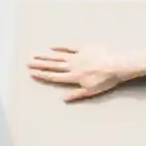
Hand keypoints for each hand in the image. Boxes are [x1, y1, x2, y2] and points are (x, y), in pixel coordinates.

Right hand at [28, 46, 145, 101]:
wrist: (117, 65)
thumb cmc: (106, 80)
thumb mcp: (91, 91)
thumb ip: (76, 94)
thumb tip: (63, 99)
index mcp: (73, 77)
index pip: (54, 77)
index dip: (42, 75)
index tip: (32, 73)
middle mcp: (72, 66)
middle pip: (53, 66)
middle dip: (40, 64)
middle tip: (28, 62)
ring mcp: (77, 56)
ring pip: (58, 56)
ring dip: (46, 56)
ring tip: (35, 54)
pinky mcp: (84, 48)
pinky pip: (69, 46)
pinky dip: (60, 47)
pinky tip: (52, 47)